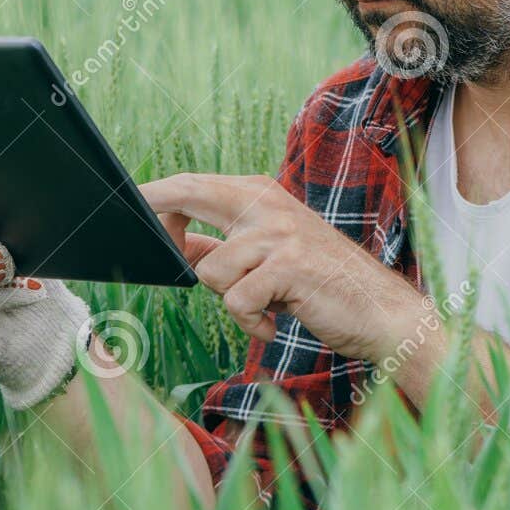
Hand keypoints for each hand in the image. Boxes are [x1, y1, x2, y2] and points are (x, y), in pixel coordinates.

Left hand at [140, 173, 432, 367]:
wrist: (380, 311)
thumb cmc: (322, 285)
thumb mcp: (268, 259)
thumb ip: (222, 247)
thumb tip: (175, 243)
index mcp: (261, 195)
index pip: (194, 184)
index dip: (156, 196)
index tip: (128, 206)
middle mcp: (268, 204)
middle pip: (191, 193)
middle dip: (157, 214)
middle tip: (138, 237)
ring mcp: (279, 232)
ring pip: (210, 269)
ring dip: (230, 301)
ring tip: (264, 307)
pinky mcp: (288, 265)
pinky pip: (237, 301)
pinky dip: (253, 323)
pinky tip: (276, 324)